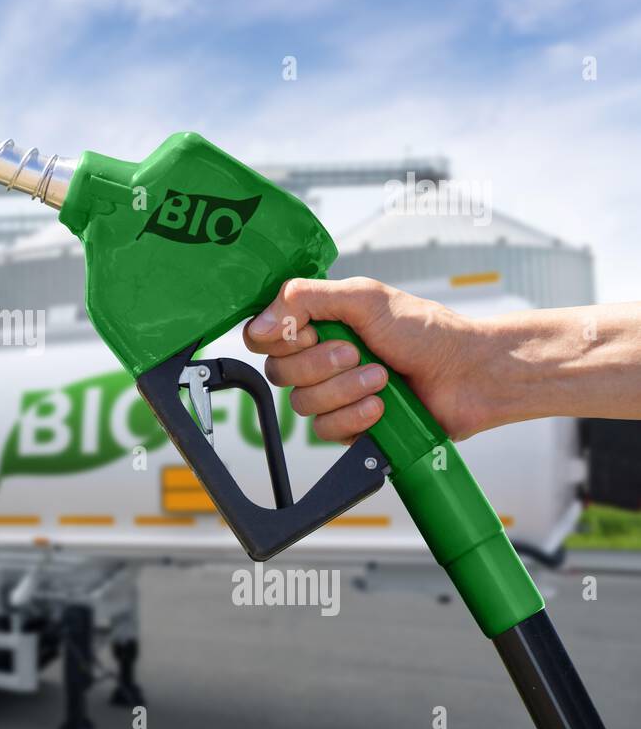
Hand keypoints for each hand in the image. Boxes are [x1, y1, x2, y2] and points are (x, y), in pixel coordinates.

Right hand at [243, 277, 485, 441]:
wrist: (468, 374)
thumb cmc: (425, 330)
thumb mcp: (363, 298)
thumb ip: (305, 299)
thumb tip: (259, 325)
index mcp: (317, 323)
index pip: (264, 336)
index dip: (280, 339)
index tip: (310, 332)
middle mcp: (319, 359)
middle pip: (279, 372)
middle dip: (321, 365)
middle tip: (359, 353)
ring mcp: (333, 394)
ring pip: (302, 404)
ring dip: (345, 390)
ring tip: (381, 379)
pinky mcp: (349, 426)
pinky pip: (326, 430)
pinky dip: (356, 416)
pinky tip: (382, 406)